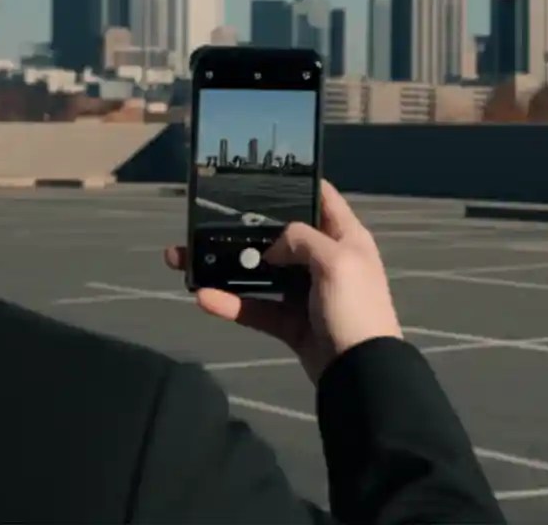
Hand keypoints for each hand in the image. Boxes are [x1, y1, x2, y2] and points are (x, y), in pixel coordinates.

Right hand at [165, 180, 402, 382]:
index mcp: (346, 238)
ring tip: (187, 259)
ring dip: (227, 267)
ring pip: (261, 274)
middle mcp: (325, 260)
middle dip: (245, 230)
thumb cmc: (355, 306)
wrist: (360, 371)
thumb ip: (300, 240)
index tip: (260, 176)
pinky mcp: (290, 322)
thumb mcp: (335, 261)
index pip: (322, 199)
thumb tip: (271, 247)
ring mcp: (306, 293)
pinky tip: (203, 296)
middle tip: (206, 221)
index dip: (296, 184)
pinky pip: (256, 308)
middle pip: (281, 238)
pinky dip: (231, 303)